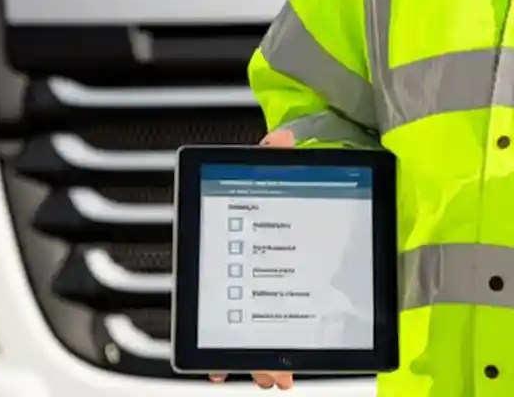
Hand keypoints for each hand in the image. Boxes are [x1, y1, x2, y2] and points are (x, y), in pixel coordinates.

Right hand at [205, 129, 296, 389]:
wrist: (298, 176)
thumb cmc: (276, 175)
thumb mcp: (273, 165)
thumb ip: (272, 153)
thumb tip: (279, 141)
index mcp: (233, 246)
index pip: (216, 288)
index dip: (215, 327)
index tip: (219, 362)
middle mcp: (241, 271)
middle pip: (236, 322)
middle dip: (250, 356)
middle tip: (270, 376)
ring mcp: (264, 283)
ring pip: (254, 330)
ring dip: (263, 359)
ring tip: (279, 377)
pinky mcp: (289, 290)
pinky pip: (274, 326)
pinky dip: (271, 350)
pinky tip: (276, 367)